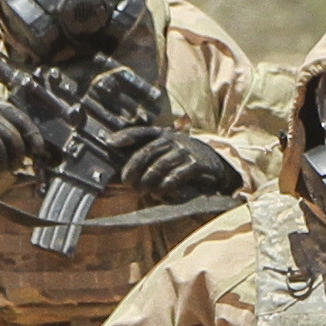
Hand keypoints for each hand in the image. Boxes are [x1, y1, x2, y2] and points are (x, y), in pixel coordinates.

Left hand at [123, 126, 243, 202]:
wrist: (216, 163)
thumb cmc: (184, 159)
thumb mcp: (168, 151)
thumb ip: (150, 155)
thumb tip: (125, 170)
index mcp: (164, 134)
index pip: (142, 133)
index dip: (126, 136)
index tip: (110, 143)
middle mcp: (174, 140)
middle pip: (148, 151)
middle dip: (134, 168)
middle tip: (129, 183)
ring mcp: (186, 151)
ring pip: (160, 165)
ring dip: (148, 180)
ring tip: (142, 190)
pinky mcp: (197, 164)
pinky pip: (178, 175)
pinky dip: (167, 186)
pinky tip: (161, 193)